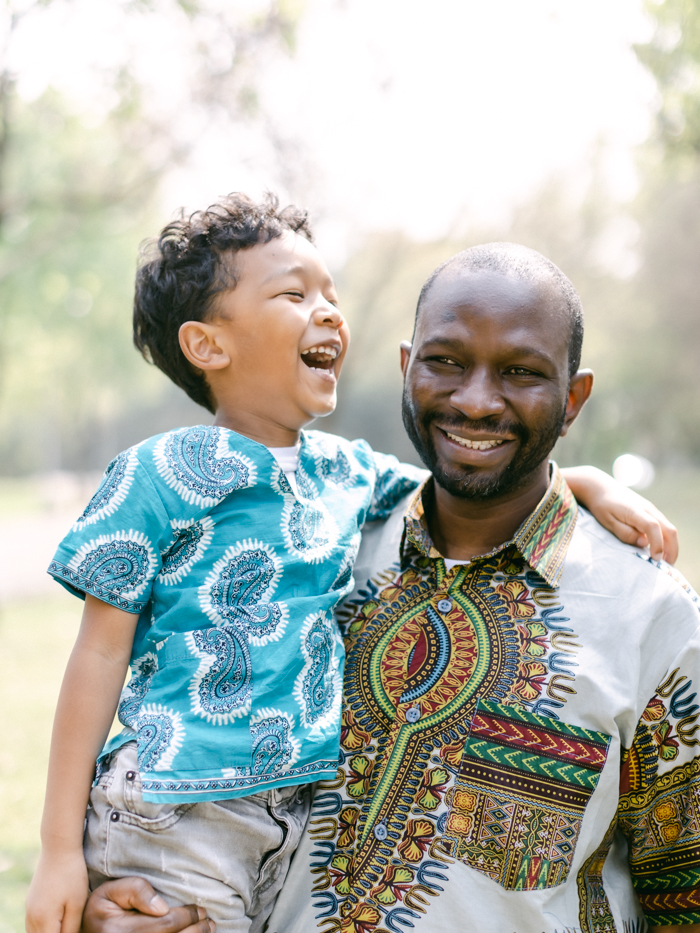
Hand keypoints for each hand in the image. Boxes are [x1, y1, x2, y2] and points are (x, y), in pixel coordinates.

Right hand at [26, 850, 88, 932]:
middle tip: (71, 926)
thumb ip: (71, 928)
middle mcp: (31, 918)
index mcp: (44, 920)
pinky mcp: (30, 904)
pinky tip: (57, 923)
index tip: (74, 930)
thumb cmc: (72, 875)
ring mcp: (28, 911)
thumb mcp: (77, 903)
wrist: (58, 849)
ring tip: (65, 924)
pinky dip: (44, 929)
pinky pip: (33, 926)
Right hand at [81, 878, 214, 932]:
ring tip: (207, 930)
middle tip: (208, 921)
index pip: (165, 925)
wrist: (86, 932)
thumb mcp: (110, 891)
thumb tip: (163, 907)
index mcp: (120, 932)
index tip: (200, 909)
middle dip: (196, 931)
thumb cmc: (101, 909)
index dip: (187, 916)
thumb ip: (136, 890)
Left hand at [597, 489, 677, 563]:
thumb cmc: (602, 506)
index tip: (656, 559)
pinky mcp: (651, 512)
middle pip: (669, 530)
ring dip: (671, 546)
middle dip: (672, 550)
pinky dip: (666, 540)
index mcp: (635, 511)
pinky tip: (661, 551)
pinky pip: (664, 527)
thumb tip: (644, 543)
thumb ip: (625, 533)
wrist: (601, 487)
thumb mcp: (607, 522)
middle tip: (667, 567)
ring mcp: (652, 510)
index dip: (657, 544)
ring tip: (666, 562)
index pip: (653, 527)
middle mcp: (648, 509)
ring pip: (670, 529)